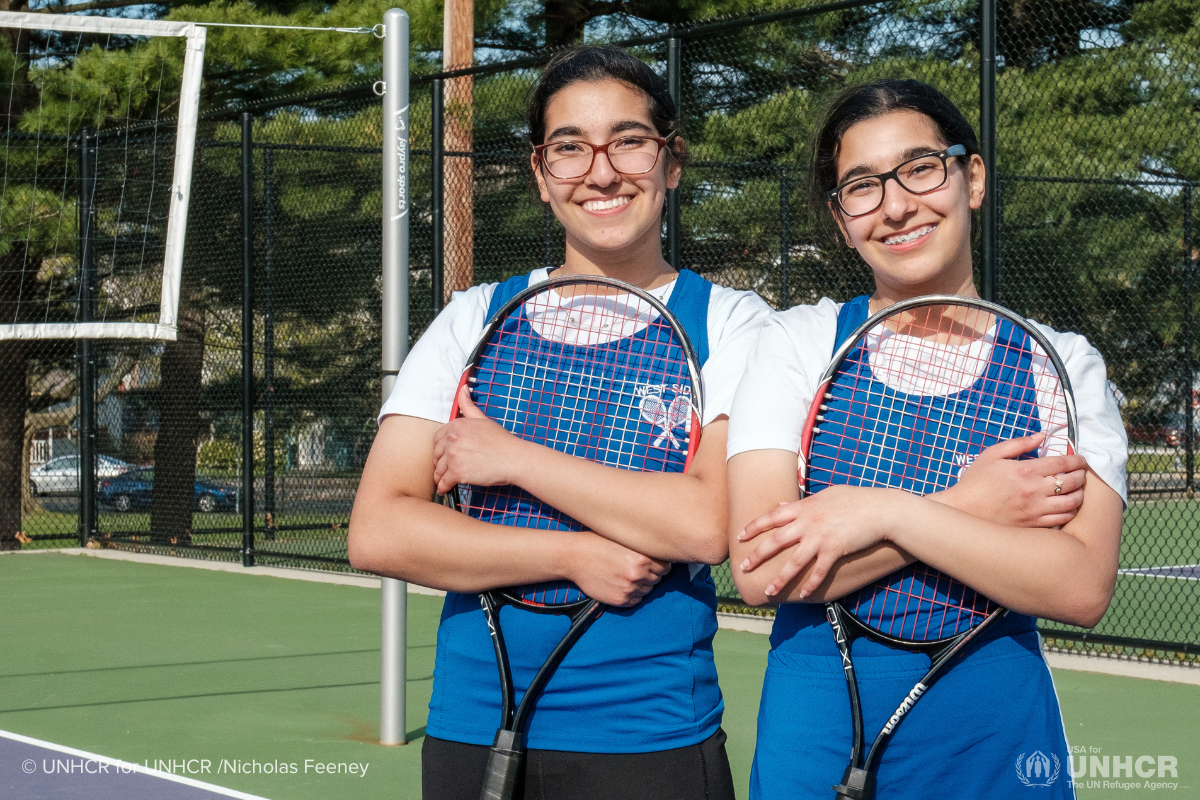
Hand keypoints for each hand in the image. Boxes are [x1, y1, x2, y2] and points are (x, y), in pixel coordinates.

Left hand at [432, 385, 527, 493]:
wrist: (514, 458)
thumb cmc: (501, 440)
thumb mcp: (483, 419)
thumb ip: (468, 406)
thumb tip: (463, 388)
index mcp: (456, 425)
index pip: (437, 438)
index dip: (440, 448)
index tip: (444, 455)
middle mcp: (452, 439)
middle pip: (436, 454)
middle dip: (439, 462)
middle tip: (444, 469)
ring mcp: (453, 456)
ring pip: (439, 469)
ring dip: (440, 476)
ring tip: (444, 480)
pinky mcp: (457, 472)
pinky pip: (443, 482)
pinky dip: (443, 486)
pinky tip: (446, 488)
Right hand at [567, 533, 671, 607]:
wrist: (574, 556)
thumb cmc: (597, 543)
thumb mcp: (623, 538)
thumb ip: (642, 547)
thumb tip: (659, 551)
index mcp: (643, 556)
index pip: (666, 566)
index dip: (660, 564)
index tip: (654, 563)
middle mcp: (638, 573)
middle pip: (658, 579)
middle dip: (651, 574)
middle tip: (638, 569)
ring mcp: (629, 588)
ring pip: (647, 590)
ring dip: (642, 585)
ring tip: (628, 576)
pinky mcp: (620, 600)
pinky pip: (636, 600)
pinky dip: (632, 594)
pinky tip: (623, 584)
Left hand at [736, 486, 900, 598]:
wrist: (881, 509)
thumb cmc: (855, 500)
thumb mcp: (825, 495)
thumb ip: (801, 502)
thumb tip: (779, 504)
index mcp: (804, 507)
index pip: (771, 517)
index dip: (753, 527)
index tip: (739, 536)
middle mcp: (808, 522)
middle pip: (775, 541)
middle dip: (757, 555)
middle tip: (743, 567)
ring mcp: (821, 537)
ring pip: (794, 562)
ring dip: (780, 579)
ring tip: (768, 592)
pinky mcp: (835, 550)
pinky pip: (819, 571)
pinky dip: (811, 585)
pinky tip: (803, 595)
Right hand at [933, 435, 1086, 527]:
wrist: (962, 510)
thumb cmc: (975, 481)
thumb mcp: (992, 455)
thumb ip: (1018, 444)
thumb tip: (1042, 436)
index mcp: (1025, 470)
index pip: (1062, 463)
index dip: (1077, 460)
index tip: (1081, 460)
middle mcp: (1034, 491)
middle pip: (1072, 482)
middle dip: (1082, 476)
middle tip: (1082, 473)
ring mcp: (1035, 510)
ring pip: (1072, 503)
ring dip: (1080, 494)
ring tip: (1078, 490)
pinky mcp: (1033, 524)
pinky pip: (1062, 519)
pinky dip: (1070, 511)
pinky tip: (1066, 506)